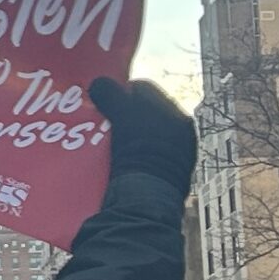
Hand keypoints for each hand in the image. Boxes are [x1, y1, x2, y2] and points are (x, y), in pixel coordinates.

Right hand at [87, 77, 195, 194]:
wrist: (147, 197)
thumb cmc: (138, 150)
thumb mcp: (122, 115)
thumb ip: (111, 94)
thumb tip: (98, 81)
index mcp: (175, 113)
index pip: (144, 90)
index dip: (120, 91)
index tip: (102, 99)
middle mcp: (180, 132)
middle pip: (145, 113)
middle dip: (123, 114)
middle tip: (102, 121)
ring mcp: (177, 155)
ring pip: (146, 136)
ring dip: (127, 136)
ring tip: (107, 143)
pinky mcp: (168, 177)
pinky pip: (148, 158)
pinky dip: (133, 156)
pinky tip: (118, 163)